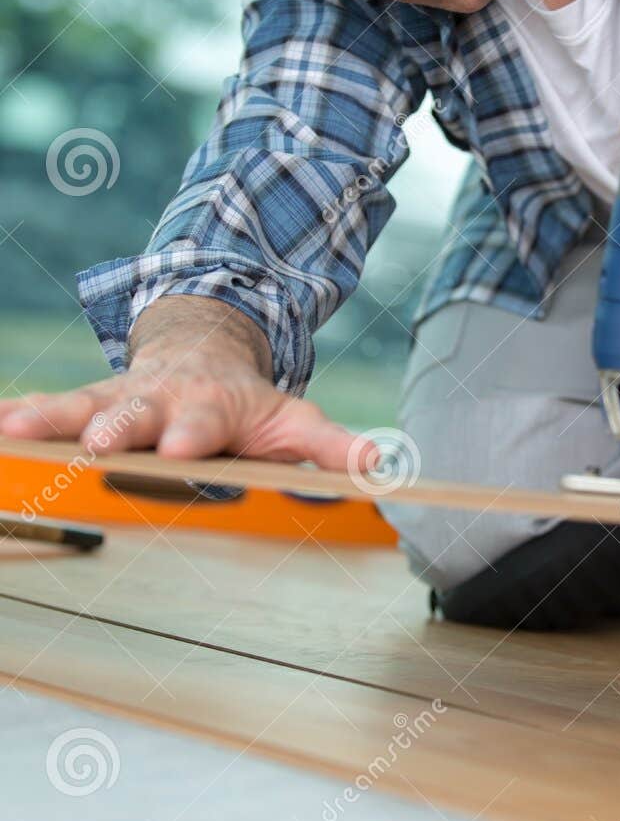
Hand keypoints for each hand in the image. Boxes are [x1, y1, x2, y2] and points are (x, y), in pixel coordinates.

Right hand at [0, 297, 379, 475]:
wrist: (208, 349)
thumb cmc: (251, 403)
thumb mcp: (298, 420)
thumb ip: (334, 448)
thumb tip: (382, 471)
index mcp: (212, 407)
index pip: (203, 425)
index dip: (193, 437)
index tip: (181, 451)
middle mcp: (162, 399)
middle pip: (136, 414)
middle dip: (117, 429)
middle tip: (100, 448)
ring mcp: (122, 398)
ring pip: (82, 406)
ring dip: (49, 419)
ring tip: (15, 433)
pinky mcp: (89, 404)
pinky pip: (48, 407)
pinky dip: (16, 414)